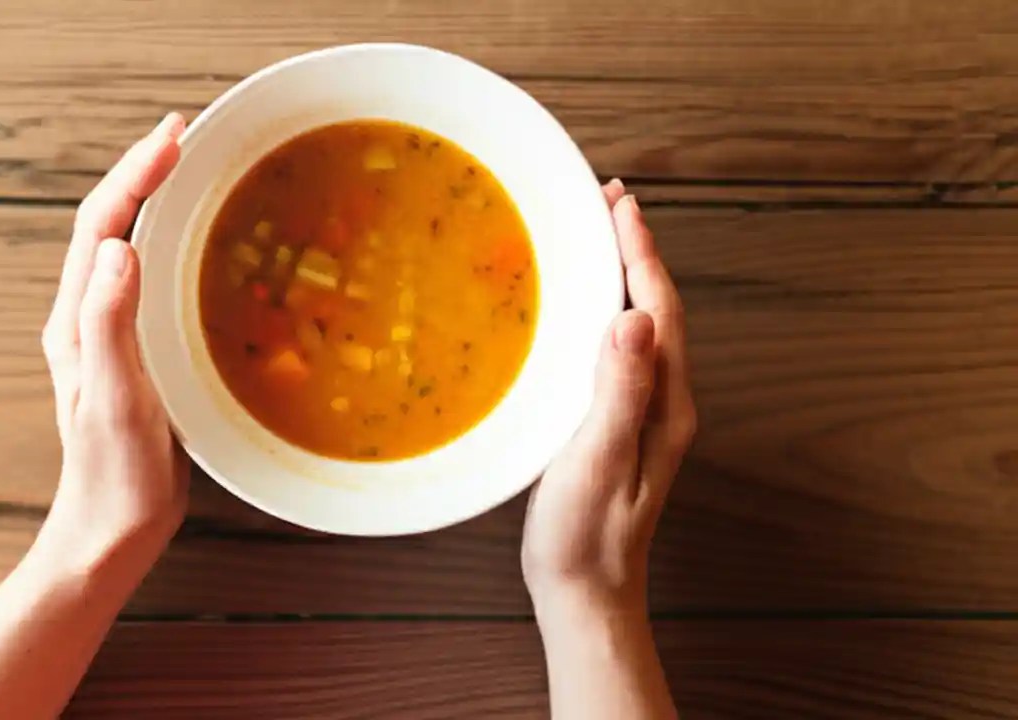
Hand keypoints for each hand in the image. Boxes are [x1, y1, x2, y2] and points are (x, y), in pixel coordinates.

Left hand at [37, 114, 190, 573]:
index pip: (101, 226)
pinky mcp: (134, 353)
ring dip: (153, 201)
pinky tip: (199, 242)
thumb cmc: (114, 476)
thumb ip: (111, 325)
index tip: (173, 136)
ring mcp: (108, 335)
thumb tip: (119, 248)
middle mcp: (86, 318)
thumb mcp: (116, 400)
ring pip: (127, 247)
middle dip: (143, 172)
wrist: (110, 531)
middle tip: (185, 134)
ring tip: (190, 169)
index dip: (135, 174)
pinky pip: (149, 280)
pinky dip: (170, 244)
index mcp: (77, 321)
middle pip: (108, 225)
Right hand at [522, 180, 695, 616]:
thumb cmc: (586, 536)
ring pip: (637, 326)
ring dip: (621, 276)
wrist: (586, 594)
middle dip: (635, 250)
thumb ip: (621, 391)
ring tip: (594, 237)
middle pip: (656, 308)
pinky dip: (600, 313)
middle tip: (607, 201)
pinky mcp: (615, 425)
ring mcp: (641, 414)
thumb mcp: (599, 460)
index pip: (660, 310)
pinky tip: (576, 309)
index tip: (620, 204)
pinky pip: (614, 351)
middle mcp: (663, 402)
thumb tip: (637, 318)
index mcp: (666, 404)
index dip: (641, 252)